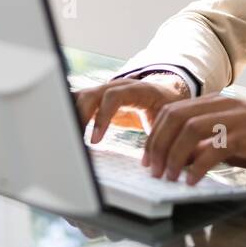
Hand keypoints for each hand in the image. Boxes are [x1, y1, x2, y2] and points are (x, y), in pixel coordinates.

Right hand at [75, 72, 191, 143]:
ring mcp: (106, 90)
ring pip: (81, 96)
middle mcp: (118, 86)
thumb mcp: (174, 120)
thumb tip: (182, 160)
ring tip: (66, 138)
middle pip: (91, 94)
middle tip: (73, 139)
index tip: (95, 140)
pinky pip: (78, 101)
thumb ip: (173, 137)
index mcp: (139, 89)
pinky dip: (70, 114)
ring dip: (71, 116)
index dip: (102, 117)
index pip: (113, 96)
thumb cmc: (170, 108)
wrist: (167, 91)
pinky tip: (64, 131)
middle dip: (79, 116)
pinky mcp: (98, 98)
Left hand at [141, 94, 245, 184]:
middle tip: (153, 170)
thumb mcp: (228, 141)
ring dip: (174, 155)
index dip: (155, 135)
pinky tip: (192, 180)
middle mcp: (223, 104)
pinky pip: (216, 147)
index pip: (173, 111)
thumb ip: (203, 144)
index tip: (147, 159)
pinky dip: (199, 165)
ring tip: (169, 177)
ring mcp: (236, 117)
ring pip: (191, 129)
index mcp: (215, 102)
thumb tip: (175, 159)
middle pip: (177, 117)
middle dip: (158, 144)